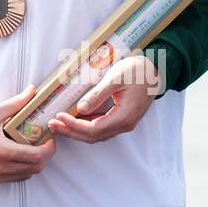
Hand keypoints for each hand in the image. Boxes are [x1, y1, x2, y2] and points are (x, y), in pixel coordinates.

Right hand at [0, 86, 56, 189]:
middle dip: (43, 157)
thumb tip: (32, 91)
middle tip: (41, 144)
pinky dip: (15, 170)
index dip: (49, 150)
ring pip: (23, 176)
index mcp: (2, 151)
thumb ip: (15, 104)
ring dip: (30, 165)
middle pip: (34, 169)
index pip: (37, 157)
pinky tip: (10, 157)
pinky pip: (9, 180)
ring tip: (26, 150)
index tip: (50, 140)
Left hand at [47, 53, 162, 142]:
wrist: (155, 70)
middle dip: (71, 131)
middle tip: (52, 125)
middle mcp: (124, 124)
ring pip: (96, 134)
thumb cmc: (137, 71)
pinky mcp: (121, 118)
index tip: (59, 117)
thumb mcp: (115, 79)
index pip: (94, 129)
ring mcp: (123, 123)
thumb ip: (98, 94)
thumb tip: (80, 109)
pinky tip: (74, 118)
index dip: (74, 125)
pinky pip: (101, 126)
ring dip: (76, 130)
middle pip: (93, 136)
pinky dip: (85, 125)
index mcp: (124, 117)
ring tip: (59, 123)